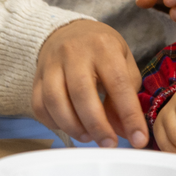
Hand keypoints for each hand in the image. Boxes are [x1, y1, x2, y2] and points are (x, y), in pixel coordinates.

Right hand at [32, 20, 147, 148]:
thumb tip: (127, 131)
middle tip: (109, 145)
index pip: (118, 83)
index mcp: (104, 47)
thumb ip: (127, 95)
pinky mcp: (36, 77)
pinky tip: (69, 127)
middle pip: (82, 94)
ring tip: (88, 137)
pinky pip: (39, 106)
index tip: (138, 139)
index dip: (129, 114)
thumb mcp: (123, 61)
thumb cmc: (101, 49)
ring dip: (73, 127)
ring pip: (55, 101)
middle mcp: (74, 53)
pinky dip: (53, 123)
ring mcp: (51, 64)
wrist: (68, 30)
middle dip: (97, 126)